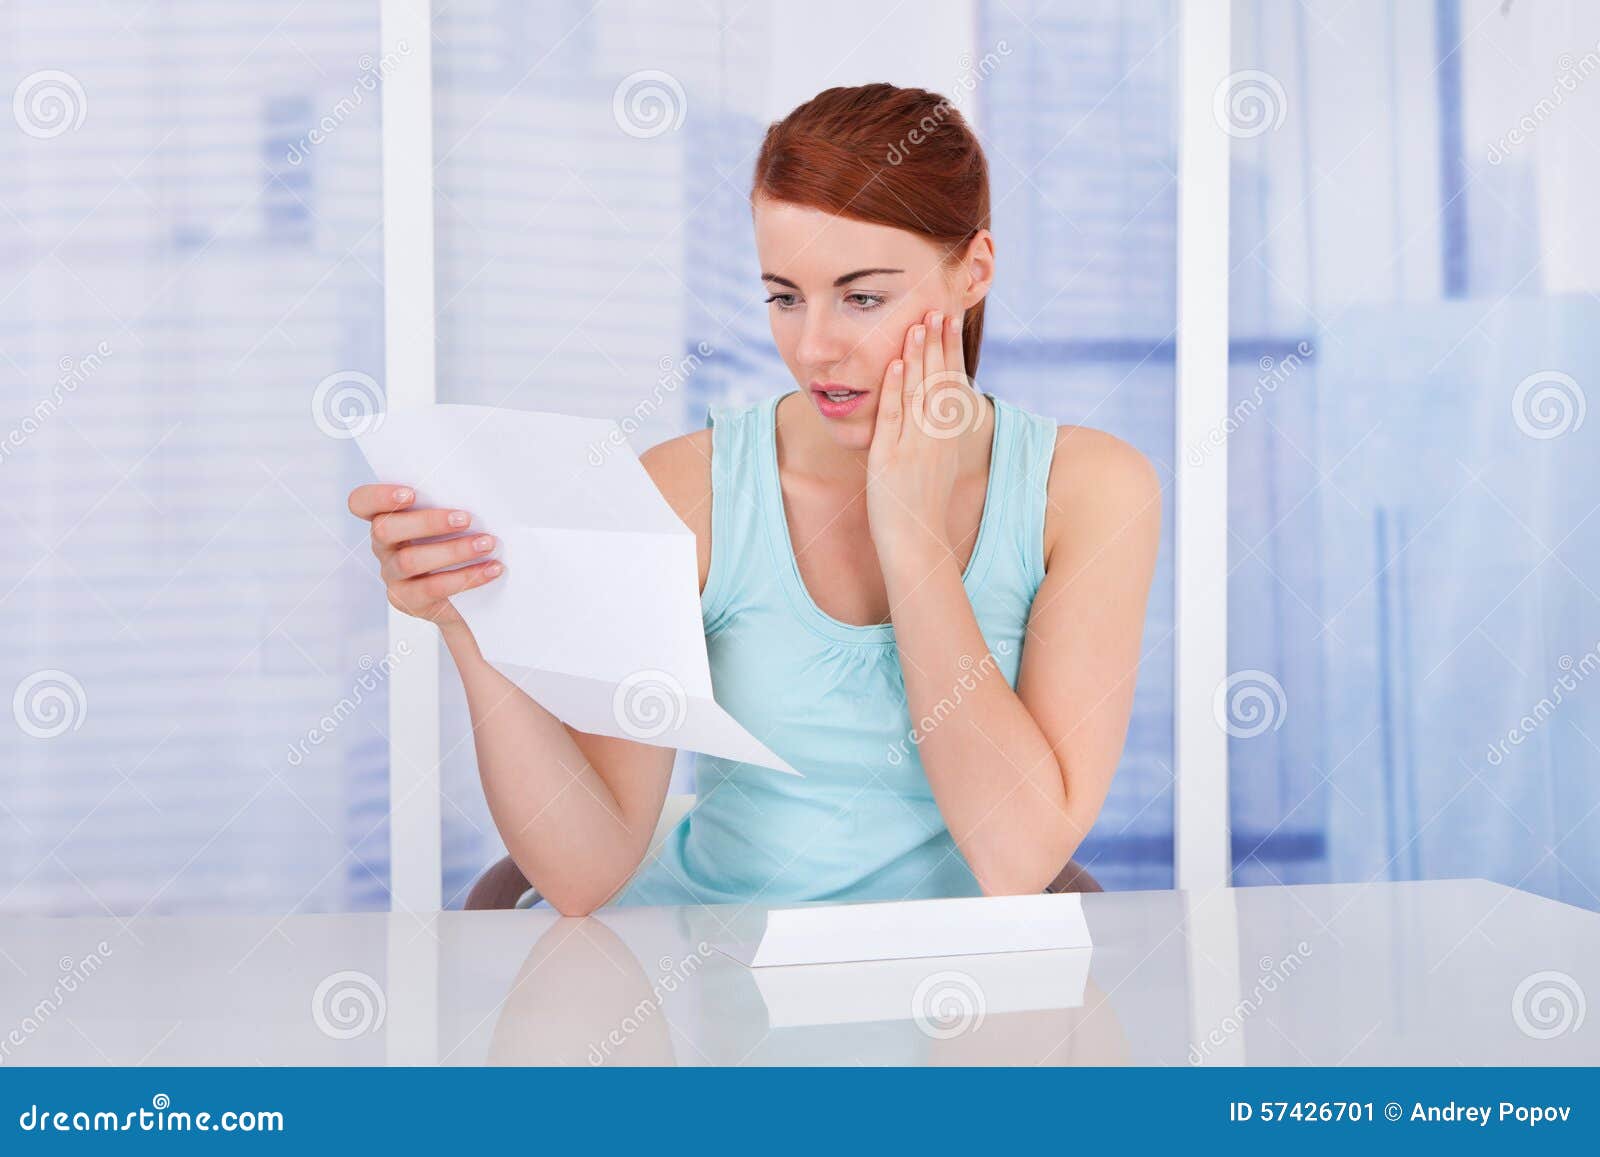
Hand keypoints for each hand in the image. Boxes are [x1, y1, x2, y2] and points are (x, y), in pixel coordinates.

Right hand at [347, 484, 503, 628]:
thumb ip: (449, 506)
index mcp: (387, 519)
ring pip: (410, 560)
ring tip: (487, 543)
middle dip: (427, 521)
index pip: (361, 503)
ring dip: (453, 550)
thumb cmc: (457, 545)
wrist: (465, 601)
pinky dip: (467, 576)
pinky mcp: (407, 600)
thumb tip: (479, 493)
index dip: (379, 496)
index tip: (411, 493)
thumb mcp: (450, 524)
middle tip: (466, 518)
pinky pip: (433, 587)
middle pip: (385, 529)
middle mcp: (383, 547)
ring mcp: (392, 575)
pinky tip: (492, 568)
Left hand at [865, 308, 985, 576]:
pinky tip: (894, 364)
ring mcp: (915, 445)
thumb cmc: (921, 504)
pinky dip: (894, 389)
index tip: (949, 321)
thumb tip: (934, 406)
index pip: (951, 382)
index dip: (950, 350)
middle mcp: (936, 436)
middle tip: (937, 308)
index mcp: (948, 435)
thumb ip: (935, 433)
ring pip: (917, 392)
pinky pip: (894, 416)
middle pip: (938, 380)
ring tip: (917, 325)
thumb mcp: (935, 462)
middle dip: (937, 343)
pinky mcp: (891, 456)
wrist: (915, 541)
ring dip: (916, 356)